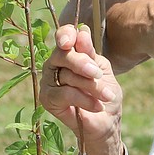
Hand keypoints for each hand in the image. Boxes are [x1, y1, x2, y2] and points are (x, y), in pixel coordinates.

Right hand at [40, 24, 125, 154]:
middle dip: (83, 63)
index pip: (64, 36)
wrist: (107, 122)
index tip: (71, 40)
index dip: (66, 34)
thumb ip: (91, 54)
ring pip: (66, 75)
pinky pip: (64, 93)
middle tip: (99, 74)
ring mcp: (49, 81)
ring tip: (107, 96)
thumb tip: (82, 32)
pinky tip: (96, 105)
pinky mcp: (47, 98)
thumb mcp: (103, 71)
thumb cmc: (105, 95)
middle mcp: (56, 64)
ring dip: (92, 86)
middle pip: (62, 54)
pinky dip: (84, 99)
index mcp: (71, 53)